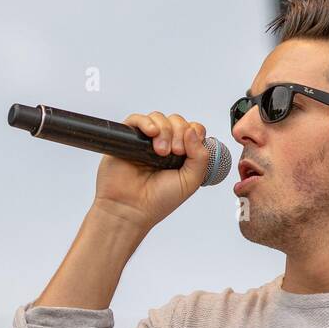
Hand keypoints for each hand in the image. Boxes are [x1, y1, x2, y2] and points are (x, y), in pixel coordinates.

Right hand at [93, 110, 207, 232]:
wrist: (131, 210)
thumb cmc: (158, 201)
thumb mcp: (190, 181)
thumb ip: (200, 157)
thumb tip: (192, 130)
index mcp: (181, 155)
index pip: (192, 130)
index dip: (194, 134)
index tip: (188, 150)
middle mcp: (164, 145)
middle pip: (177, 121)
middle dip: (179, 133)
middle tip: (174, 152)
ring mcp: (146, 141)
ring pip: (159, 118)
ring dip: (164, 131)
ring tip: (160, 152)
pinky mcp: (128, 139)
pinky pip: (137, 119)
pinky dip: (147, 122)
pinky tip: (151, 133)